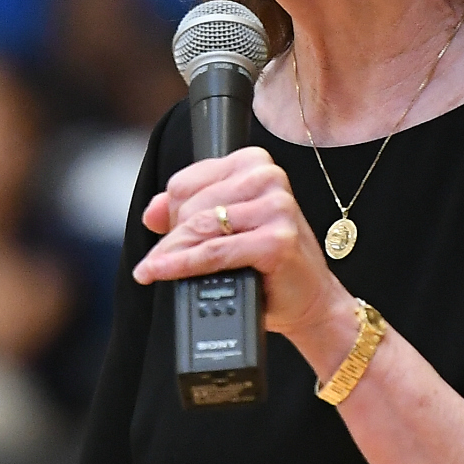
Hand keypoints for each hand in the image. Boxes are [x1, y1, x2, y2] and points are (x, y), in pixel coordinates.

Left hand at [131, 146, 348, 349]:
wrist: (311, 300)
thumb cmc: (271, 264)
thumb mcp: (229, 227)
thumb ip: (190, 209)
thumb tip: (152, 211)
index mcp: (255, 163)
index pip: (187, 180)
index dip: (169, 211)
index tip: (161, 232)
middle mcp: (268, 178)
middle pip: (189, 204)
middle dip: (170, 236)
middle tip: (161, 260)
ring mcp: (276, 207)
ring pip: (198, 227)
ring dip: (170, 253)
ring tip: (156, 270)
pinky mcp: (276, 239)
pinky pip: (212, 252)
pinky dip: (181, 265)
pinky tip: (159, 272)